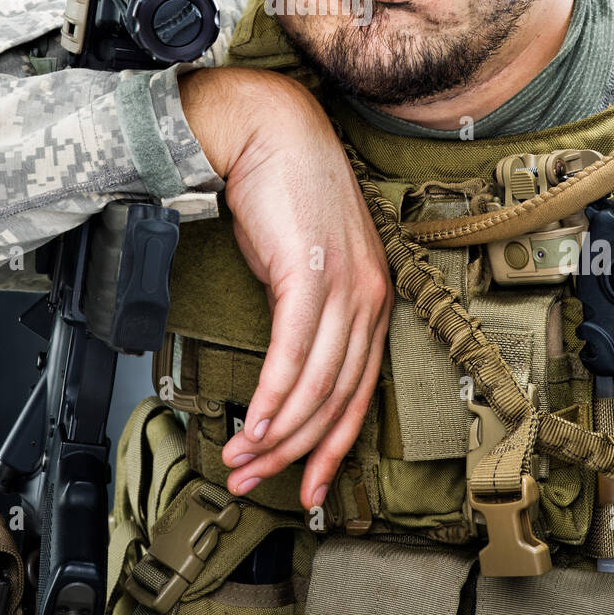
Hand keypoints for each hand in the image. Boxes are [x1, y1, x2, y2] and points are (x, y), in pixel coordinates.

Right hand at [179, 66, 392, 508]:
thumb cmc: (283, 192)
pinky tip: (254, 423)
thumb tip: (282, 370)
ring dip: (276, 433)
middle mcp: (370, 297)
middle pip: (339, 399)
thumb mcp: (302, 264)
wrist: (268, 129)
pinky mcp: (310, 274)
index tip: (307, 485)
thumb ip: (304, 316)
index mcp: (373, 298)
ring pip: (318, 386)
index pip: (361, 393)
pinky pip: (294, 353)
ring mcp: (345, 286)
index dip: (332, 446)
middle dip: (295, 452)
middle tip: (253, 479)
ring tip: (240, 458)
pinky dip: (274, 396)